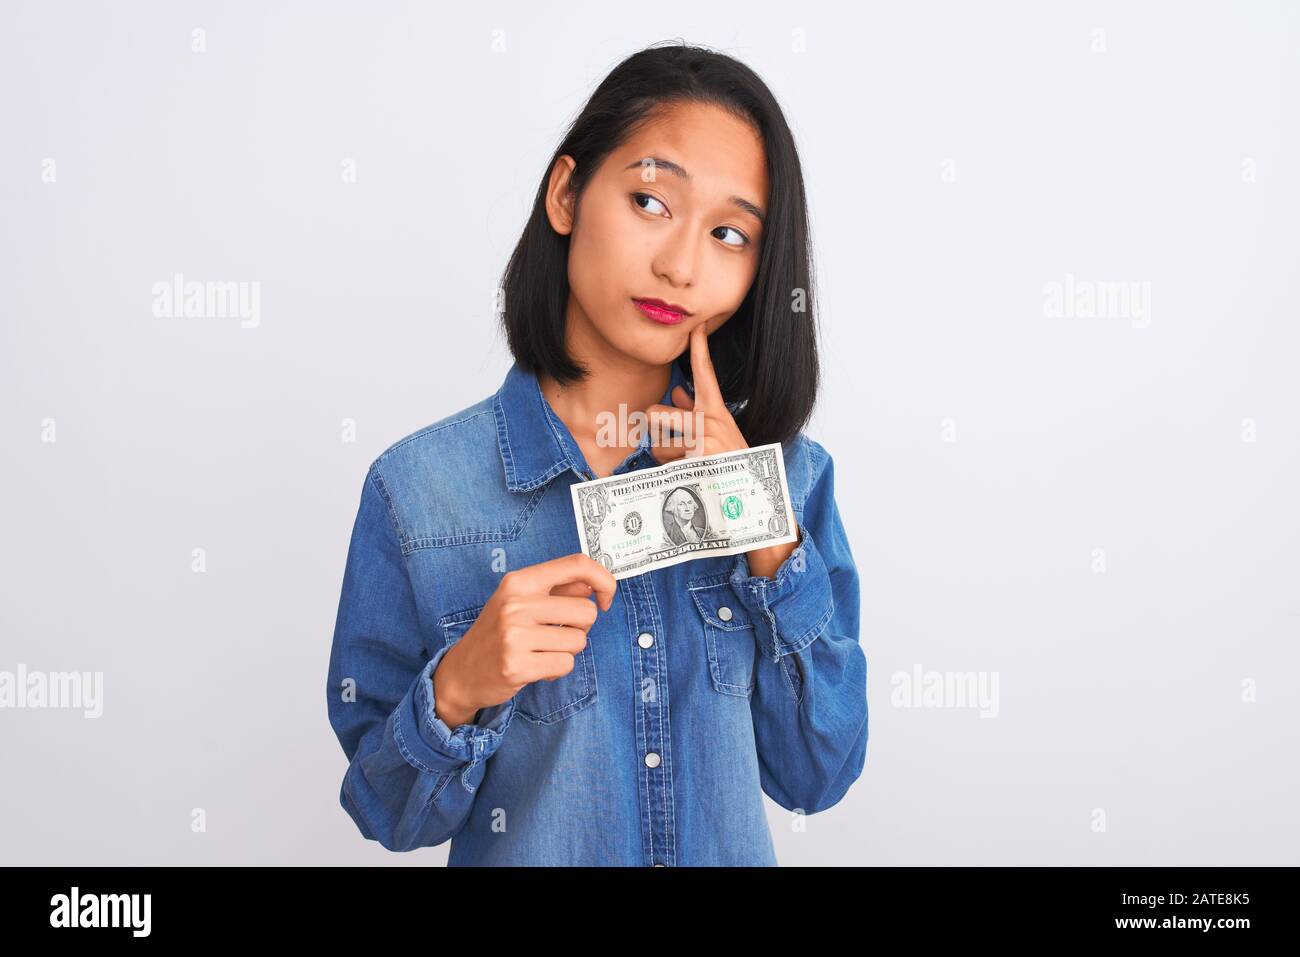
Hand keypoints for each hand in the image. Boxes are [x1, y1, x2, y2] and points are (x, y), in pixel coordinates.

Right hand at [432, 554, 616, 726]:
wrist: (461, 672)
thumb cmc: (498, 633)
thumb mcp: (520, 601)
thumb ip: (557, 590)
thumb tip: (593, 586)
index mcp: (519, 581)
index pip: (577, 564)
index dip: (603, 580)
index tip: (606, 599)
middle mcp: (516, 603)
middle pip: (587, 612)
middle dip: (580, 628)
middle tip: (556, 634)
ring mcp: (514, 635)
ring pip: (578, 641)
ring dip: (566, 651)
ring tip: (540, 651)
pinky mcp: (517, 665)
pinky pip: (565, 665)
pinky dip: (557, 670)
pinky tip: (535, 667)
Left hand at [645, 323, 798, 578]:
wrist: (751, 503)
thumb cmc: (732, 466)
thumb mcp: (719, 435)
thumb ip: (695, 412)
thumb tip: (677, 391)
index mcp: (716, 412)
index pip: (706, 374)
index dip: (700, 348)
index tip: (697, 326)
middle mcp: (709, 422)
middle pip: (655, 414)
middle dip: (656, 433)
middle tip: (675, 448)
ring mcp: (701, 442)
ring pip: (655, 445)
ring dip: (662, 460)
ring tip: (687, 468)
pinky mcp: (694, 463)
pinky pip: (662, 466)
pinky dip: (669, 477)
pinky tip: (690, 481)